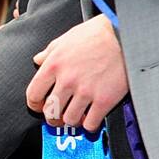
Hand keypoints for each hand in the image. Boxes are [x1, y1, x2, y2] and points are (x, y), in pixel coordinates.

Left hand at [26, 15, 129, 132]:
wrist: (125, 33)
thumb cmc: (98, 34)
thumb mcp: (67, 38)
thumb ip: (50, 51)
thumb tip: (38, 60)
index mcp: (54, 65)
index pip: (33, 95)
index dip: (34, 105)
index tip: (39, 106)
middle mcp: (67, 80)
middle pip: (50, 111)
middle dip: (52, 117)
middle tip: (57, 116)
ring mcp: (86, 91)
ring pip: (69, 120)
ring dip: (72, 121)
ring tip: (76, 116)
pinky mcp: (104, 100)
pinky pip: (90, 123)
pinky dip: (89, 125)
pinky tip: (91, 118)